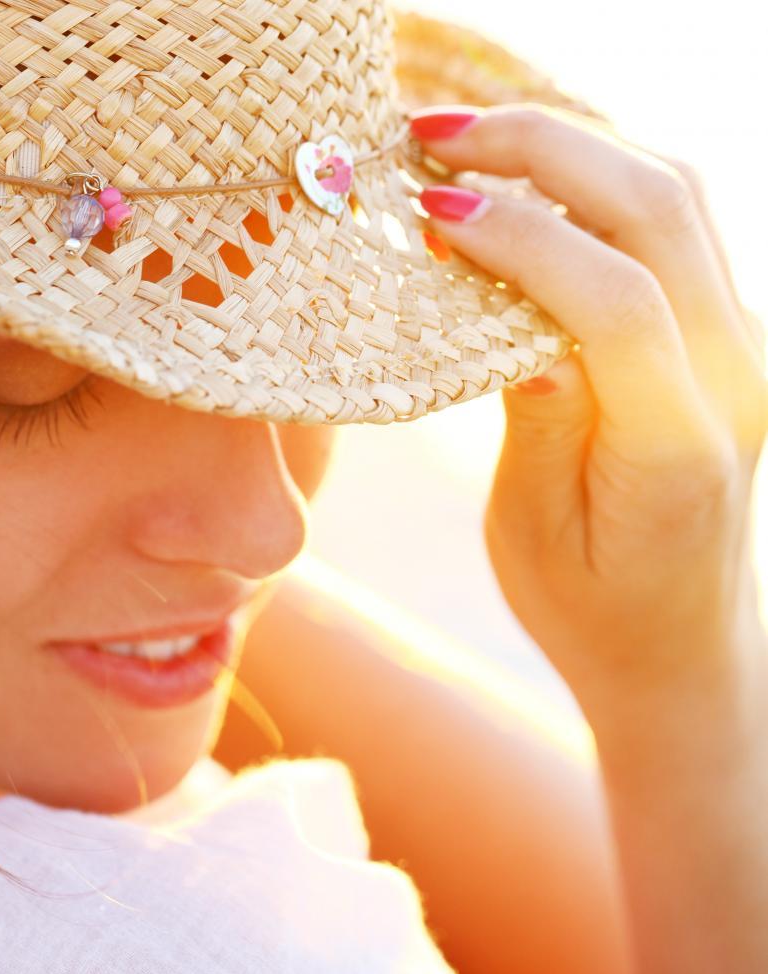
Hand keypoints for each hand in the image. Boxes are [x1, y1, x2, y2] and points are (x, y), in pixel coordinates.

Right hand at [411, 102, 767, 728]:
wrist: (677, 643)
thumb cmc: (589, 608)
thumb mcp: (532, 533)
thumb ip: (535, 420)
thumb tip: (508, 311)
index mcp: (678, 445)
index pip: (615, 300)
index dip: (522, 239)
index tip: (431, 212)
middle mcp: (732, 377)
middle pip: (659, 212)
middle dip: (544, 151)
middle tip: (436, 135)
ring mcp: (737, 347)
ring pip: (674, 197)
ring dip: (572, 148)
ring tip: (471, 140)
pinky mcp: (719, 334)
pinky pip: (671, 223)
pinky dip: (597, 179)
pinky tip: (526, 179)